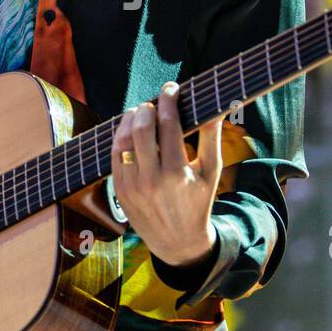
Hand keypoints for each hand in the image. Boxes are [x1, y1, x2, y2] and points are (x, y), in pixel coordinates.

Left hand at [111, 81, 221, 266]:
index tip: (172, 88)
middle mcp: (151, 179)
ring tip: (141, 112)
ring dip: (130, 119)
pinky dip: (120, 138)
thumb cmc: (198, 202)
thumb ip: (211, 137)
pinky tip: (130, 130)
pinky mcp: (119, 191)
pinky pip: (114, 156)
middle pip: (141, 128)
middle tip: (155, 101)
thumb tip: (217, 105)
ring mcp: (131, 186)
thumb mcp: (211, 171)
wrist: (178, 242)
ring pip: (122, 140)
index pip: (168, 124)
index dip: (169, 100)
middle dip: (147, 107)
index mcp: (177, 173)